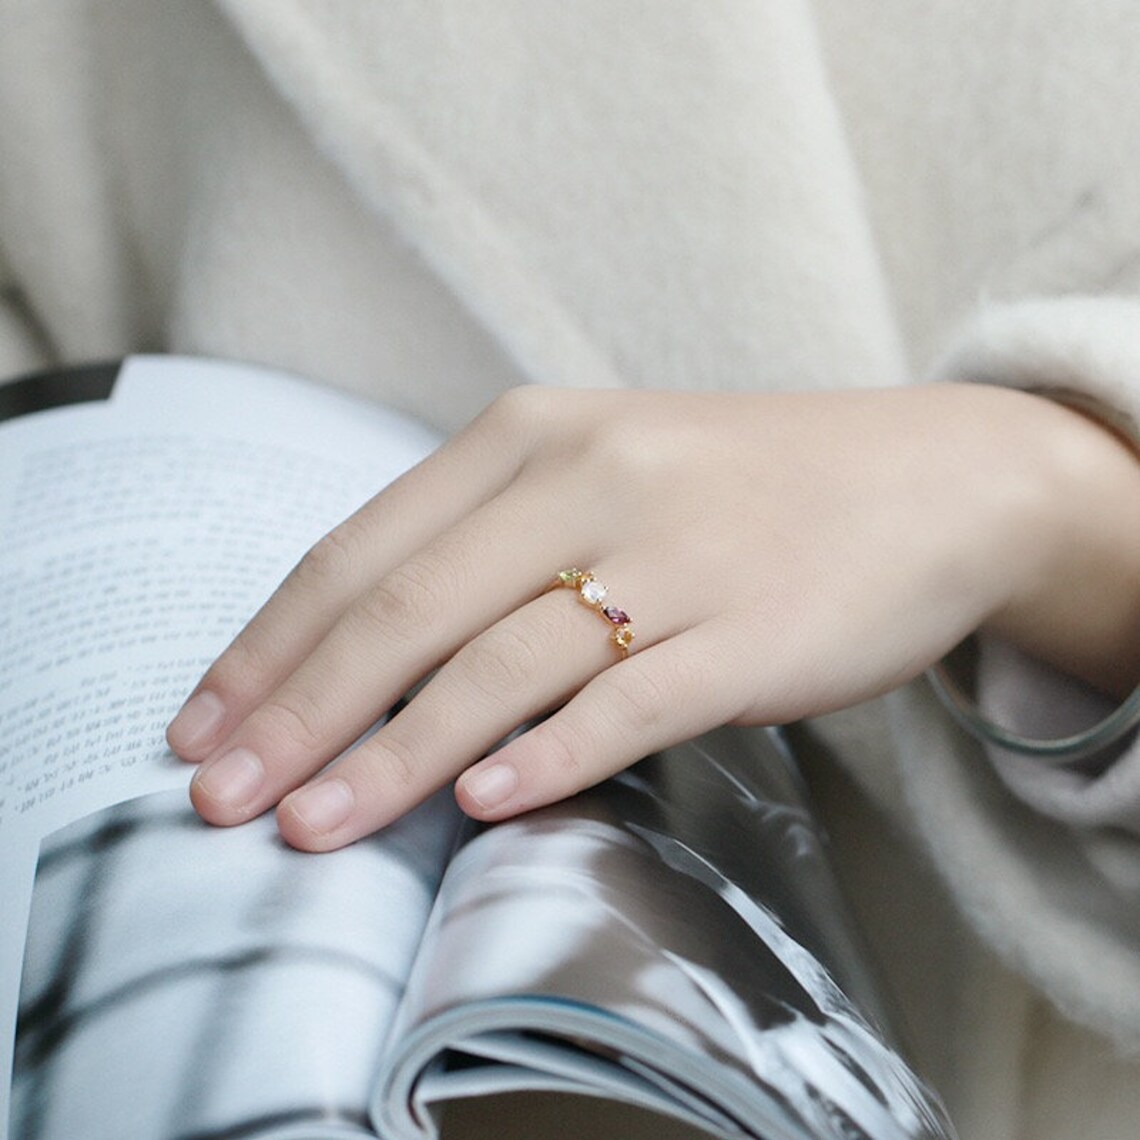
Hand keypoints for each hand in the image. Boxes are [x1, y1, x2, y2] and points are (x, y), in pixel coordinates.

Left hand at [166, 383, 1139, 849]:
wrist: (922, 482)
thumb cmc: (741, 485)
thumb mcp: (601, 469)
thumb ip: (492, 542)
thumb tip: (368, 657)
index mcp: (533, 436)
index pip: (362, 552)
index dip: (269, 647)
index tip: (202, 725)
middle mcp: (588, 482)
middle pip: (404, 612)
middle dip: (297, 714)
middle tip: (219, 798)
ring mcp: (672, 558)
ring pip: (497, 668)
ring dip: (392, 756)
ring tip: (311, 828)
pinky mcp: (749, 634)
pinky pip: (625, 705)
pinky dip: (545, 758)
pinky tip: (479, 805)